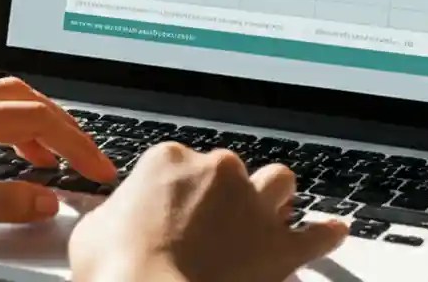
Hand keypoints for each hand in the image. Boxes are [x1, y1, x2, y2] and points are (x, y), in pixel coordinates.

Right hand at [70, 143, 347, 281]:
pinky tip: (334, 233)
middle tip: (211, 226)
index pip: (178, 164)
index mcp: (170, 160)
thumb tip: (112, 223)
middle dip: (224, 195)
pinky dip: (326, 234)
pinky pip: (317, 235)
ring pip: (279, 183)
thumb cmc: (115, 269)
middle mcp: (217, 172)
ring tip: (268, 216)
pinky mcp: (279, 246)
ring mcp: (252, 207)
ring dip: (274, 199)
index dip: (175, 193)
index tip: (169, 216)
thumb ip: (112, 217)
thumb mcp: (93, 232)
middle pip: (230, 172)